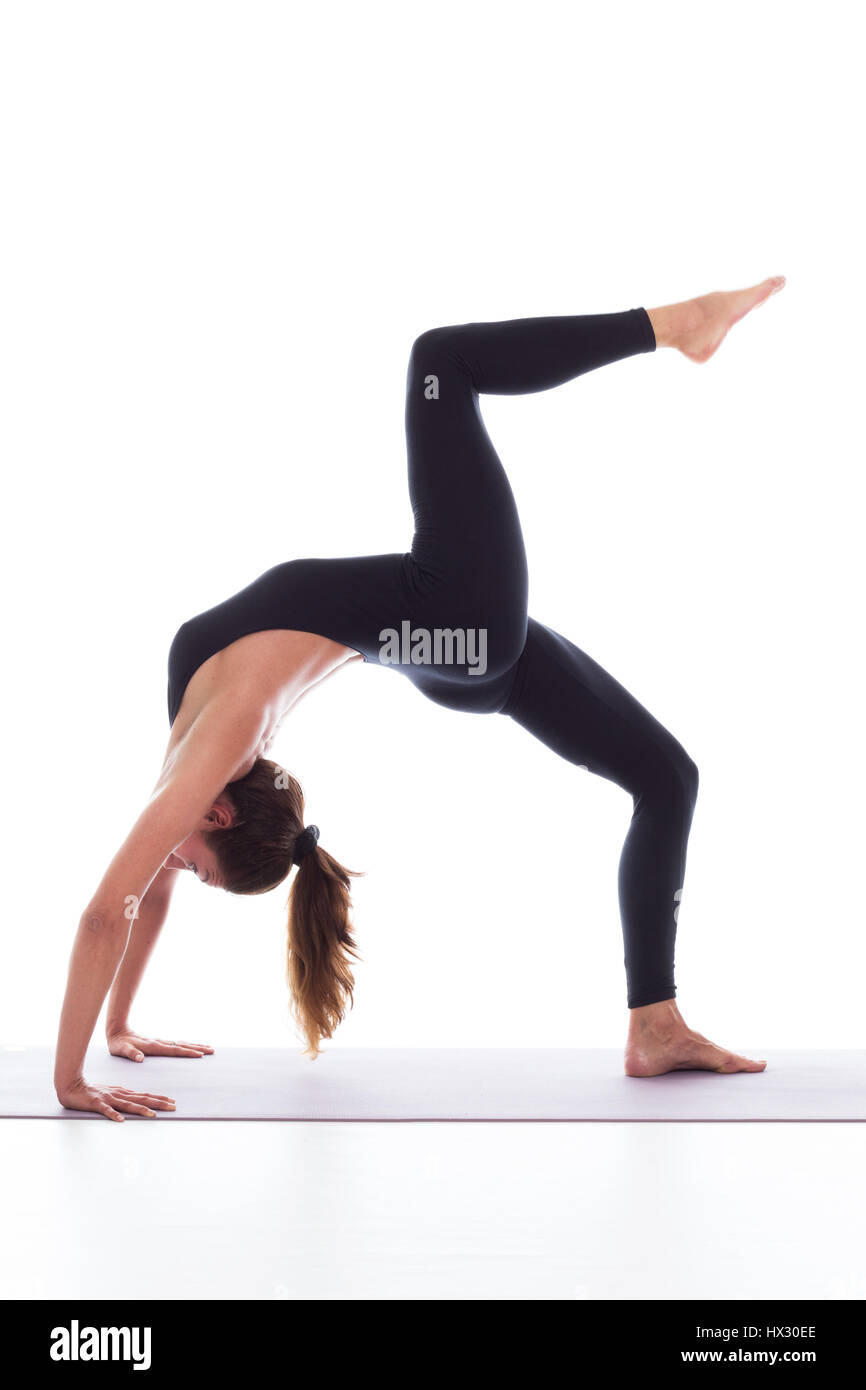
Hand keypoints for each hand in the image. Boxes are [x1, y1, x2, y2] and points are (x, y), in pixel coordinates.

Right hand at [56, 1077, 175, 1121]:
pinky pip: (106, 1110)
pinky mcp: (97, 1104)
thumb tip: (138, 1101)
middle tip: (173, 1107)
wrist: (72, 1086)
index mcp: (123, 1092)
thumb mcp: (112, 1093)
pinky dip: (114, 1115)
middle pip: (141, 1099)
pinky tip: (121, 1120)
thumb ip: (124, 1097)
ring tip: (152, 1115)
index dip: (159, 1098)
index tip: (172, 1101)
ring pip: (127, 1104)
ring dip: (140, 1110)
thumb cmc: (93, 1092)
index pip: (144, 1095)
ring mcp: (108, 1099)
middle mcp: (119, 1094)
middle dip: (158, 1103)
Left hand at [107, 1029, 213, 1060]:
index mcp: (154, 1046)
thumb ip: (131, 1053)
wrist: (117, 1031)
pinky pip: (177, 1045)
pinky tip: (192, 1047)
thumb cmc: (119, 1044)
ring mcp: (161, 1042)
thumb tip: (140, 1058)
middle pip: (182, 1045)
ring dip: (195, 1046)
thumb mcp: (121, 1050)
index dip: (187, 1053)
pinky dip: (187, 1046)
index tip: (200, 1055)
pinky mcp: (159, 1043)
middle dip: (198, 1048)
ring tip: (208, 1048)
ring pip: (182, 1044)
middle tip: (212, 1050)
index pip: (174, 1050)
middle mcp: (160, 1043)